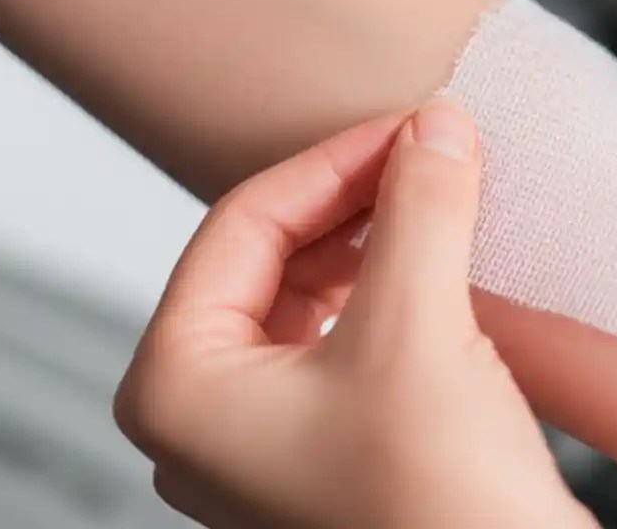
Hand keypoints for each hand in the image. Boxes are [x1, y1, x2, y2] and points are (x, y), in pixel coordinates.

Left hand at [113, 99, 594, 528]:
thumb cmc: (434, 514)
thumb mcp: (417, 330)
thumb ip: (418, 210)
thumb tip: (435, 127)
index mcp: (178, 387)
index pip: (241, 224)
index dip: (331, 162)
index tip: (407, 126)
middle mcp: (206, 417)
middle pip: (270, 256)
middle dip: (354, 199)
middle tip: (428, 152)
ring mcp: (265, 440)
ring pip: (308, 295)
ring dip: (374, 240)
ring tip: (438, 196)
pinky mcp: (327, 451)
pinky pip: (341, 340)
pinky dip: (388, 291)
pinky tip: (436, 263)